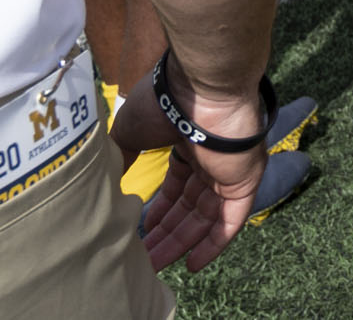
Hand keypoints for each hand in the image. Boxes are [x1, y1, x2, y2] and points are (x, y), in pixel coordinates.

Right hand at [115, 71, 265, 272]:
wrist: (201, 86)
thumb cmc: (163, 102)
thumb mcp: (129, 131)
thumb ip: (121, 156)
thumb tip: (107, 179)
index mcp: (188, 144)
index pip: (176, 186)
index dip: (158, 211)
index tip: (138, 232)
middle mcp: (211, 158)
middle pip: (189, 206)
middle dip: (166, 234)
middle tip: (142, 259)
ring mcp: (230, 169)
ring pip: (206, 217)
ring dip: (182, 244)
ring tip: (155, 267)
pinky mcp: (245, 180)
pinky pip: (232, 219)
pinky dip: (215, 243)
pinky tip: (194, 264)